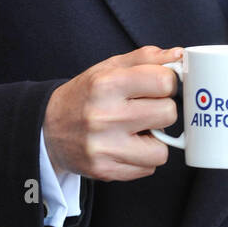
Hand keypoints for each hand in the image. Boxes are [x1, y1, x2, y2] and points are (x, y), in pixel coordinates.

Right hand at [43, 45, 181, 181]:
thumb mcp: (109, 68)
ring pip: (162, 150)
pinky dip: (143, 158)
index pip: (164, 81)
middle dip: (162, 110)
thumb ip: (146, 58)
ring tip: (137, 131)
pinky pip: (148, 169)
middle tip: (146, 109)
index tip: (158, 86)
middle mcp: (105, 115)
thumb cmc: (85, 95)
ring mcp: (104, 147)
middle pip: (168, 113)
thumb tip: (180, 56)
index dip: (167, 83)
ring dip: (155, 141)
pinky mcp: (105, 170)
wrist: (48, 128)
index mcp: (107, 84)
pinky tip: (127, 146)